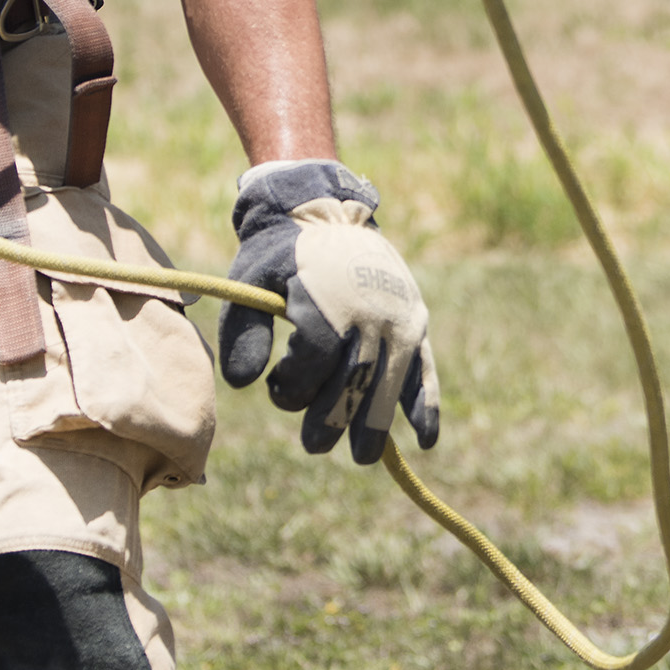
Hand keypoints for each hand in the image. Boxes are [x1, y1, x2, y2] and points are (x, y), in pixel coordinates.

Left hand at [216, 159, 440, 462]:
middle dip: (333, 420)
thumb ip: (244, 330)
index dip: (294, 386)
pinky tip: (425, 439)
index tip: (276, 387)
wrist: (325, 212)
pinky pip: (424, 368)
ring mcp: (399, 317)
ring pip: (389, 382)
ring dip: (376, 424)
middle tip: (313, 446)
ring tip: (363, 456)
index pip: (315, 362)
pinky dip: (425, 404)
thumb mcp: (251, 279)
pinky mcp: (416, 321)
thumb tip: (244, 385)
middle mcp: (370, 310)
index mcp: (328, 299)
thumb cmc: (280, 253)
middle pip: (354, 380)